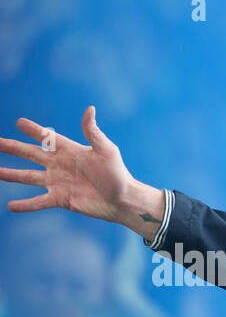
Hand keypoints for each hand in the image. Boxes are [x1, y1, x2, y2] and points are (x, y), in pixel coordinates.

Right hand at [0, 107, 164, 240]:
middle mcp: (60, 165)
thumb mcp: (106, 151)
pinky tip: (11, 207)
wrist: (123, 200)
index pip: (46, 138)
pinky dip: (25, 204)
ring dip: (11, 175)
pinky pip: (39, 201)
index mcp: (70, 151)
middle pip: (31, 154)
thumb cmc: (118, 174)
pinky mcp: (61, 199)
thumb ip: (93, 132)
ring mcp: (59, 182)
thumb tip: (90, 109)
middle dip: (13, 148)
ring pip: (29, 177)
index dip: (33, 130)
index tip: (19, 122)